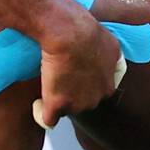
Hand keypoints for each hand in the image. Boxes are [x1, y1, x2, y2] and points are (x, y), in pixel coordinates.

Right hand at [34, 9, 123, 127]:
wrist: (69, 33)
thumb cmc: (87, 31)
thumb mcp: (111, 45)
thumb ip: (111, 59)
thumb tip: (108, 60)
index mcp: (109, 85)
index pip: (96, 92)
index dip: (84, 84)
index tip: (75, 75)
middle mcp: (96, 98)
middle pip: (82, 103)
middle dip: (73, 93)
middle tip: (61, 76)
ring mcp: (77, 104)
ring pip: (66, 109)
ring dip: (58, 101)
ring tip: (48, 83)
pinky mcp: (57, 105)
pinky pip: (48, 119)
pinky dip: (42, 112)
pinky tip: (38, 105)